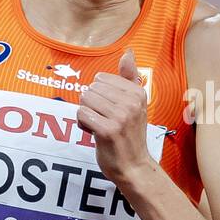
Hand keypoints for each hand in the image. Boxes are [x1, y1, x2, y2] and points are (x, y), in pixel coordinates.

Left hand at [77, 48, 151, 185]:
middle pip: (91, 89)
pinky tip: (95, 134)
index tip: (112, 110)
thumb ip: (130, 76)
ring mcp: (120, 117)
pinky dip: (83, 125)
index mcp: (138, 93)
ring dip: (87, 115)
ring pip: (85, 101)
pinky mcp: (107, 131)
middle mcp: (131, 103)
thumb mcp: (135, 103)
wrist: (133, 166)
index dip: (100, 94)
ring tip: (100, 126)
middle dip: (92, 104)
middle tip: (105, 120)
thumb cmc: (130, 134)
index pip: (101, 78)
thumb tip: (128, 52)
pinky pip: (81, 115)